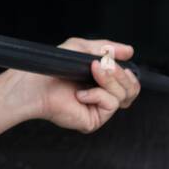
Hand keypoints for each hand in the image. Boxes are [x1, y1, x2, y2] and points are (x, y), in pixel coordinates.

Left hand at [18, 38, 140, 132]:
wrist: (36, 84)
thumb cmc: (53, 67)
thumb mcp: (83, 49)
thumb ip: (107, 48)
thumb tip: (129, 50)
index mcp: (101, 82)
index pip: (128, 82)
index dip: (128, 74)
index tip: (119, 62)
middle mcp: (102, 97)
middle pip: (131, 89)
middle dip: (120, 74)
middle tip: (104, 65)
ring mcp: (99, 110)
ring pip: (124, 96)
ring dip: (110, 80)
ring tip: (94, 71)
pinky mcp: (94, 120)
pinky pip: (110, 104)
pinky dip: (97, 94)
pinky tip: (80, 93)